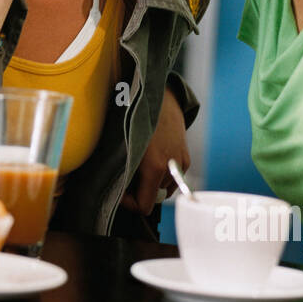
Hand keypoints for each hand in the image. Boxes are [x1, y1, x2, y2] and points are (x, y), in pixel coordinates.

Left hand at [120, 86, 190, 216]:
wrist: (160, 96)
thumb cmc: (135, 118)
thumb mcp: (124, 145)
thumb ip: (123, 171)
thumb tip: (115, 190)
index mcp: (155, 167)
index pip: (145, 205)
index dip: (129, 203)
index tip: (120, 192)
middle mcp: (172, 168)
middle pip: (155, 196)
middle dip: (140, 189)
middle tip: (127, 175)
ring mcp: (181, 164)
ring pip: (164, 187)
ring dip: (152, 182)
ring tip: (141, 163)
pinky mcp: (186, 158)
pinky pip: (173, 177)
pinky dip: (163, 174)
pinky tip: (154, 157)